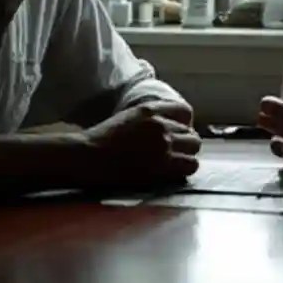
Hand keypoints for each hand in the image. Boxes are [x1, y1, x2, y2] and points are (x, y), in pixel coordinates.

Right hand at [85, 101, 200, 187]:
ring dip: (187, 156)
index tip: (179, 134)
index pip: (185, 111)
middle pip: (191, 133)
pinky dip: (185, 169)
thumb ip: (150, 119)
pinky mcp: (163, 164)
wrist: (88, 157)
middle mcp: (160, 124)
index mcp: (150, 109)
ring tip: (175, 164)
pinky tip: (173, 173)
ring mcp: (163, 144)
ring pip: (194, 148)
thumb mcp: (128, 117)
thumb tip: (169, 129)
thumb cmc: (102, 140)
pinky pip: (190, 165)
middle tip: (175, 153)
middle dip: (186, 143)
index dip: (186, 124)